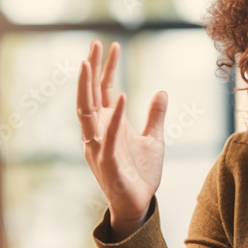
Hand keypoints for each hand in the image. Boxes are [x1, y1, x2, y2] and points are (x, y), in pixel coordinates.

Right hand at [76, 40, 167, 240]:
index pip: (102, 90)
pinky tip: (121, 98)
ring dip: (86, 87)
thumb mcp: (154, 139)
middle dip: (90, 69)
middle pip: (89, 95)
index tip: (111, 45)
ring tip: (88, 63)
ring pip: (86, 112)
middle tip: (93, 44)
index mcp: (108, 124)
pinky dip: (114, 117)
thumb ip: (155, 116)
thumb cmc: (141, 174)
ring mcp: (99, 146)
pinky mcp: (107, 162)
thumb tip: (161, 91)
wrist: (139, 204)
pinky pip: (108, 136)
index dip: (105, 67)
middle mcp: (99, 132)